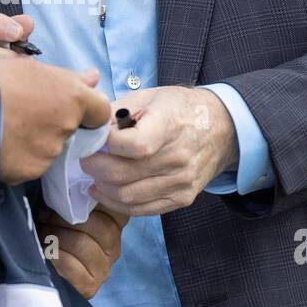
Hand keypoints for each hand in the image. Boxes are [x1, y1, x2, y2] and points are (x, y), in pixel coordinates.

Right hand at [0, 59, 109, 184]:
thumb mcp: (30, 68)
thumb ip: (67, 77)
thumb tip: (94, 77)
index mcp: (72, 97)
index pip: (100, 111)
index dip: (86, 111)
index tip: (68, 108)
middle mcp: (66, 127)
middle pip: (71, 130)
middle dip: (54, 125)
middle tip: (25, 114)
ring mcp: (49, 152)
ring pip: (50, 149)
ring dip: (36, 141)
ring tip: (7, 128)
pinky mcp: (30, 172)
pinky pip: (30, 165)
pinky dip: (20, 158)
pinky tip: (1, 145)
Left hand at [35, 204, 127, 299]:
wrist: (40, 262)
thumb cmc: (52, 226)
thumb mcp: (66, 205)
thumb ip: (78, 195)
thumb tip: (76, 178)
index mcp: (114, 223)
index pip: (114, 207)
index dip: (91, 199)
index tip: (68, 195)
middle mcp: (115, 246)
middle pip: (100, 227)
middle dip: (66, 219)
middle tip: (46, 216)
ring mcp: (104, 268)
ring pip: (83, 245)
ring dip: (57, 236)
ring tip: (43, 232)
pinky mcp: (90, 286)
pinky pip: (71, 265)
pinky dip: (55, 255)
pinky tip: (47, 251)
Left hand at [81, 85, 235, 216]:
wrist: (222, 129)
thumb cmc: (180, 108)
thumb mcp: (150, 97)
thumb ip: (116, 111)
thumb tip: (88, 128)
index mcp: (170, 125)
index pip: (133, 146)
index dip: (106, 144)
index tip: (93, 138)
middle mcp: (178, 157)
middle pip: (122, 175)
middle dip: (93, 167)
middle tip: (83, 158)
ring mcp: (182, 182)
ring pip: (127, 197)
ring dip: (101, 187)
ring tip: (91, 174)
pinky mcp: (182, 199)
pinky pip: (141, 209)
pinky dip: (116, 203)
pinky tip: (104, 190)